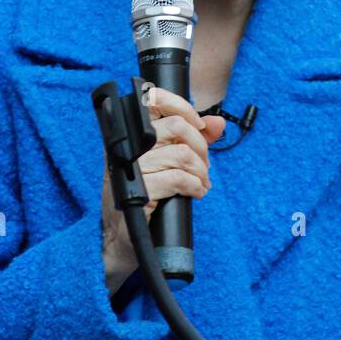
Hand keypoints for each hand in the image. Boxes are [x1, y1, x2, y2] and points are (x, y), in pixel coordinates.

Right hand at [101, 86, 225, 294]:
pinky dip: (194, 186)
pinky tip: (195, 193)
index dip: (182, 106)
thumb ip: (191, 140)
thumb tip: (218, 123)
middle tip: (204, 164)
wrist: (122, 239)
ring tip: (201, 182)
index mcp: (129, 134)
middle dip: (200, 145)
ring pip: (181, 154)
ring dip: (200, 171)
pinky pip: (178, 179)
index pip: (153, 100)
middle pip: (175, 126)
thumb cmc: (144, 197)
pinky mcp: (138, 192)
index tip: (198, 124)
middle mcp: (126, 147)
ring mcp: (130, 169)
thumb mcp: (166, 163)